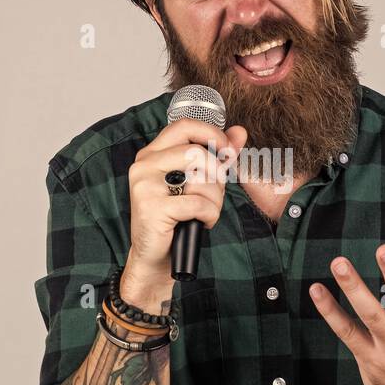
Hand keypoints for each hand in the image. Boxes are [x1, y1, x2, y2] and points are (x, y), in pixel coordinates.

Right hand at [122, 119, 247, 306]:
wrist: (155, 258)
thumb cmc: (176, 219)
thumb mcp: (198, 183)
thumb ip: (218, 156)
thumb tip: (240, 132)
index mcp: (152, 154)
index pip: (184, 126)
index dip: (211, 133)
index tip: (226, 150)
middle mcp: (144, 165)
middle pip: (197, 153)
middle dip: (217, 176)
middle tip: (214, 195)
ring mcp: (145, 185)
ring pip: (200, 176)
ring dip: (214, 199)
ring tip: (205, 212)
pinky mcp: (152, 207)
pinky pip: (199, 204)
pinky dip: (209, 215)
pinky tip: (200, 223)